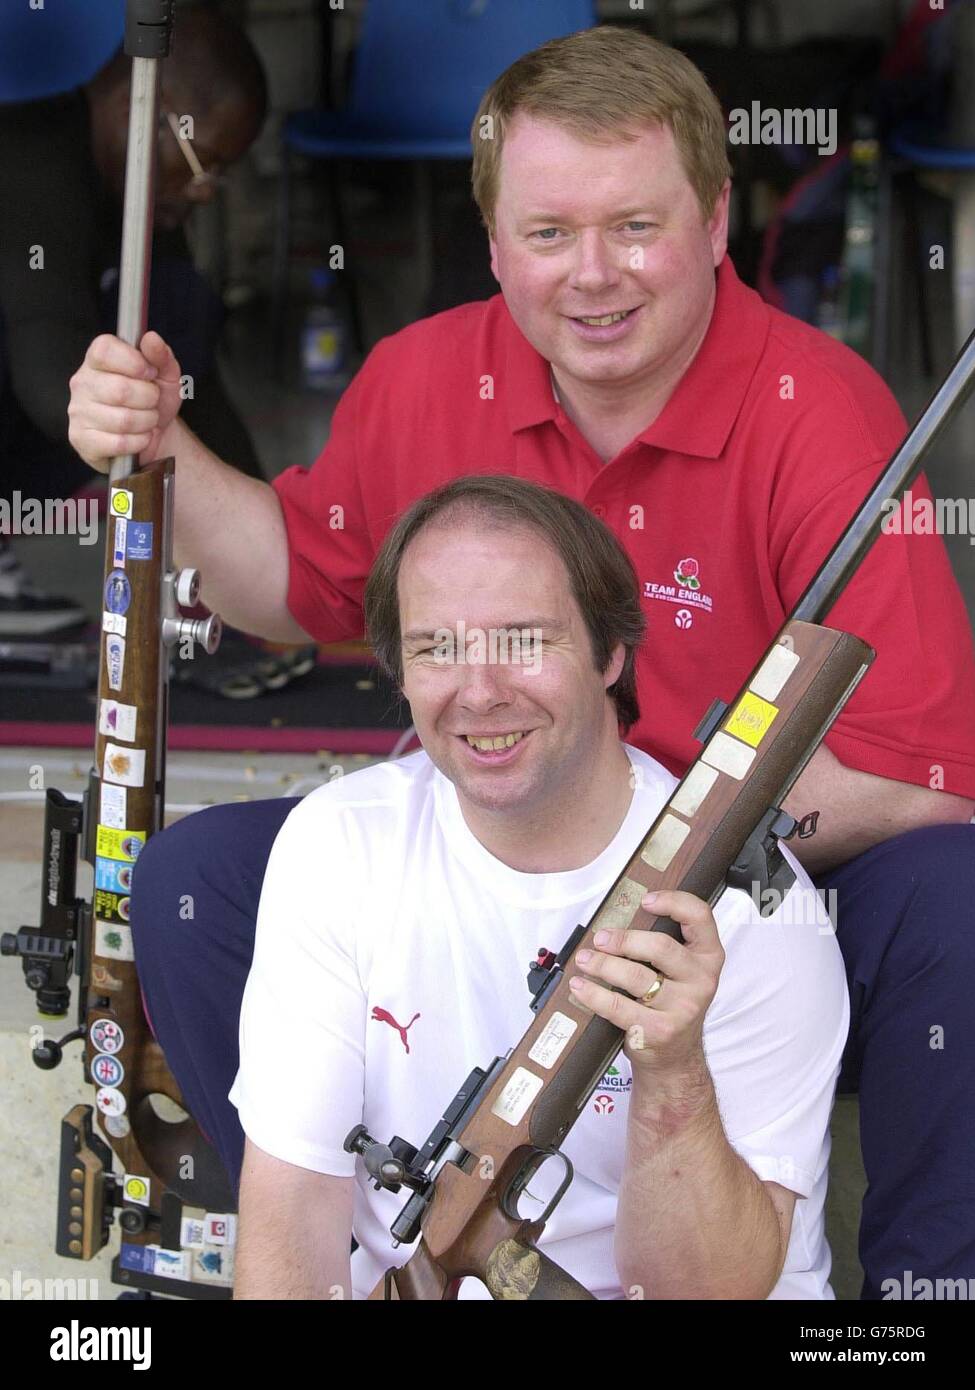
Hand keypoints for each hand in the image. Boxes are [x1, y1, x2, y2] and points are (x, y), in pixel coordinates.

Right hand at [67, 330, 182, 472]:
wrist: (155, 435)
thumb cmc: (154, 400)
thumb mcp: (166, 375)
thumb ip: (161, 355)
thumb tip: (151, 339)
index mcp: (97, 360)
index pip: (104, 350)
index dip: (134, 362)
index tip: (149, 373)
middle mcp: (82, 382)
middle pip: (121, 390)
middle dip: (149, 399)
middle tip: (152, 402)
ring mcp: (78, 412)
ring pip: (123, 420)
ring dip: (146, 422)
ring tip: (146, 420)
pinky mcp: (81, 440)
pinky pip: (119, 443)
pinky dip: (139, 442)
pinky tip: (138, 437)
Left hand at [569, 889, 724, 1075]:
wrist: (675, 1057)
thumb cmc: (671, 1004)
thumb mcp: (681, 972)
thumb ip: (664, 945)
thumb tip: (617, 920)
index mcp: (709, 956)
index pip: (700, 917)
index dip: (674, 902)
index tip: (646, 900)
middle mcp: (702, 980)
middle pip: (661, 947)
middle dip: (624, 940)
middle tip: (600, 938)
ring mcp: (683, 1008)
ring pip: (636, 977)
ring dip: (603, 965)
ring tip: (585, 960)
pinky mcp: (660, 1030)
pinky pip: (619, 1006)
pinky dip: (594, 994)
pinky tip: (580, 987)